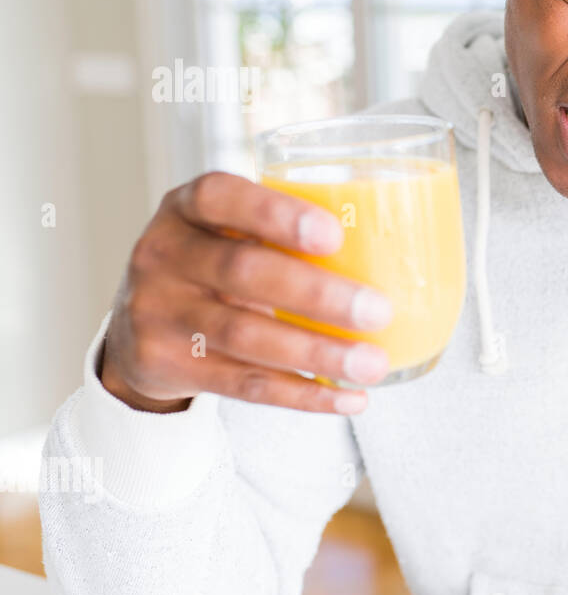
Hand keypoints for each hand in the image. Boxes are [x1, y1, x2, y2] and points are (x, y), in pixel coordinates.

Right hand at [100, 172, 392, 414]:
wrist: (142, 329)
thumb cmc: (217, 267)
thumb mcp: (230, 234)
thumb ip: (284, 236)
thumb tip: (396, 256)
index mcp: (187, 208)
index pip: (220, 196)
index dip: (275, 214)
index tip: (334, 236)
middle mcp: (163, 254)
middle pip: (242, 272)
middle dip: (317, 295)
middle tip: (378, 311)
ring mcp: (157, 312)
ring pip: (245, 336)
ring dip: (318, 354)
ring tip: (372, 363)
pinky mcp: (165, 365)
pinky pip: (243, 385)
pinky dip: (302, 395)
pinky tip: (348, 398)